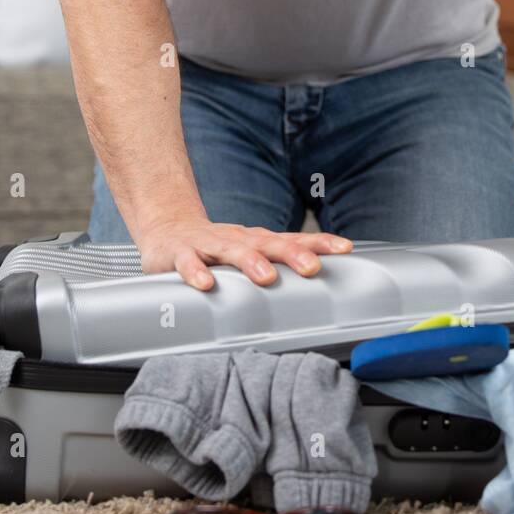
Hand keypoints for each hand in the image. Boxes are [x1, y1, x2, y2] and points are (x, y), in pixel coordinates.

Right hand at [138, 216, 353, 289]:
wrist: (168, 228)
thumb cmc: (216, 246)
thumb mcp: (249, 252)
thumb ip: (277, 266)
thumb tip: (318, 281)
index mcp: (256, 240)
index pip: (292, 239)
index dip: (319, 243)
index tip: (345, 249)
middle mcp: (237, 239)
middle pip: (268, 244)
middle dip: (292, 254)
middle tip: (313, 268)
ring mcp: (208, 245)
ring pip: (232, 252)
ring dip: (251, 262)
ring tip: (266, 276)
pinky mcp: (180, 253)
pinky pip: (189, 263)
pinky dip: (196, 272)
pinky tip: (206, 284)